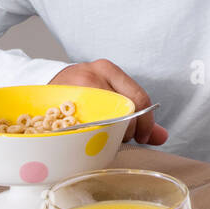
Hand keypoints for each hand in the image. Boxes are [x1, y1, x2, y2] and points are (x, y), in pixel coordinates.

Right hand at [48, 59, 167, 144]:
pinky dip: (91, 137)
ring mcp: (73, 90)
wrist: (47, 84)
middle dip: (127, 130)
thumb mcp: (113, 95)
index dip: (145, 122)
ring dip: (109, 135)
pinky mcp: (59, 106)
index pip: (137, 97)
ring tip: (105, 137)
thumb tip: (162, 136)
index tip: (143, 137)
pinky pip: (83, 128)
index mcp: (108, 70)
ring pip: (104, 121)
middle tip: (120, 137)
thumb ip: (139, 116)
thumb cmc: (85, 93)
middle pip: (122, 110)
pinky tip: (90, 139)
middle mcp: (91, 75)